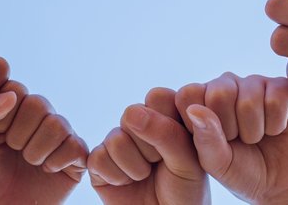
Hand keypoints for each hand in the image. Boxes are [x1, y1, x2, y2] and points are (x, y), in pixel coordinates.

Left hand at [0, 82, 87, 204]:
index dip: (1, 113)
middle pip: (38, 104)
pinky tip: (46, 169)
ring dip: (35, 151)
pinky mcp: (76, 153)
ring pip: (57, 125)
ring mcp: (59, 131)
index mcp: (12, 100)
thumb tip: (10, 96)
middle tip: (10, 148)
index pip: (15, 89)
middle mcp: (38, 111)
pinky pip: (74, 147)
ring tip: (27, 161)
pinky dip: (55, 162)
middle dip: (18, 134)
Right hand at [88, 88, 209, 204]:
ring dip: (135, 166)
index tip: (180, 147)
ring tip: (145, 177)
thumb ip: (168, 133)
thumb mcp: (188, 161)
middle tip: (161, 165)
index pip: (157, 97)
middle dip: (150, 147)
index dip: (166, 122)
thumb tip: (133, 112)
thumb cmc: (185, 192)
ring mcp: (118, 142)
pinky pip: (99, 158)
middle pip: (131, 115)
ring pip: (115, 139)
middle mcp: (139, 125)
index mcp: (166, 116)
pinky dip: (117, 177)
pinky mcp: (99, 162)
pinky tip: (127, 183)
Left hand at [175, 73, 287, 204]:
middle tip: (238, 140)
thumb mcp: (217, 163)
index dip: (203, 123)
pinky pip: (276, 100)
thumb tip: (194, 109)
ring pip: (249, 100)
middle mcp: (226, 85)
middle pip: (219, 93)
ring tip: (257, 137)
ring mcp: (254, 83)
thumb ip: (204, 138)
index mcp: (202, 98)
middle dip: (231, 128)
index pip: (189, 93)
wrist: (281, 183)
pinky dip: (276, 124)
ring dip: (255, 130)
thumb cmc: (242, 171)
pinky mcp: (282, 87)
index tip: (214, 141)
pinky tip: (275, 129)